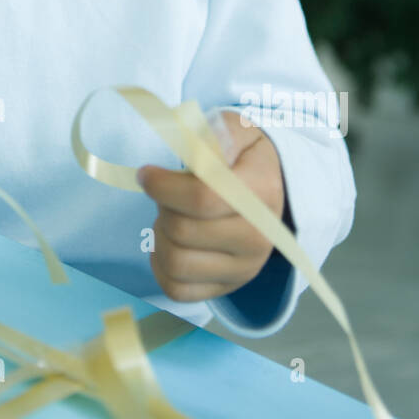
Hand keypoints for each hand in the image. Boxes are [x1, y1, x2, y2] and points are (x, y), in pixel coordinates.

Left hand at [136, 113, 285, 302]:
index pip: (201, 198)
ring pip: (176, 262)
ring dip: (160, 234)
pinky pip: (177, 289)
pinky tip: (168, 241)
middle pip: (182, 231)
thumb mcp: (236, 129)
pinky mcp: (227, 287)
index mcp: (260, 193)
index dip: (163, 186)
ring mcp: (244, 268)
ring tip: (170, 215)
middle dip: (162, 206)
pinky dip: (160, 266)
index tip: (146, 174)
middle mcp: (258, 237)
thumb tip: (200, 152)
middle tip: (166, 193)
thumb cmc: (243, 156)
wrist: (271, 189)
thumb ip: (217, 134)